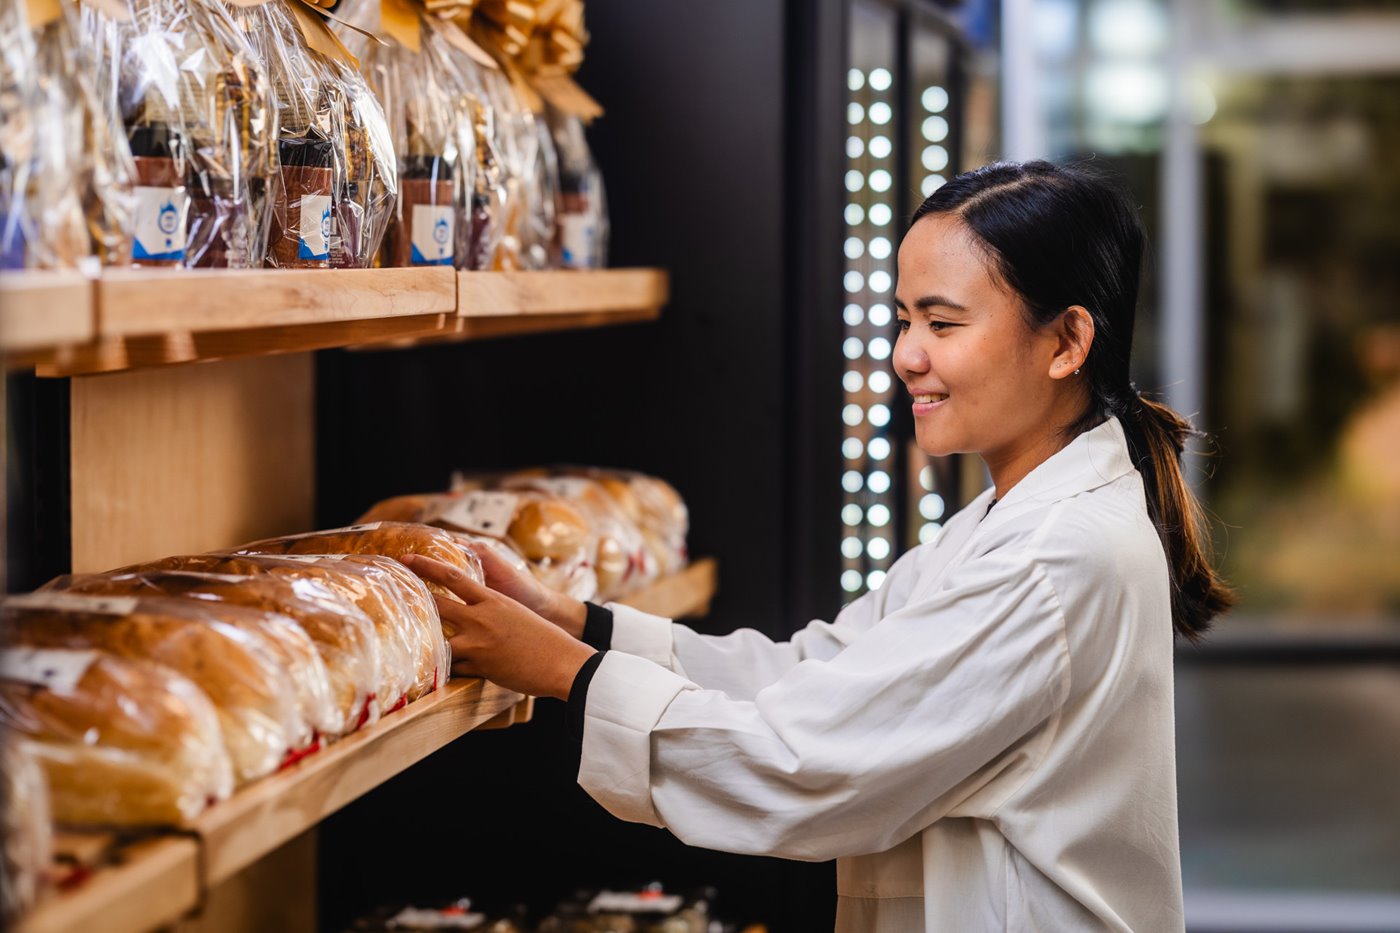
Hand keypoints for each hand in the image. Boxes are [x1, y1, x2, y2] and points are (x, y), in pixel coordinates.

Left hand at [399, 555, 595, 699]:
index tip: (407, 560)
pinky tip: (431, 673)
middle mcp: (482, 618)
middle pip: (437, 604)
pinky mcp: (481, 667)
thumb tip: (476, 612)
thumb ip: (492, 611)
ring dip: (423, 640)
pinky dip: (443, 670)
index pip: (453, 577)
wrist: (563, 661)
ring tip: (403, 640)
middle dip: (413, 599)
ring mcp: (479, 643)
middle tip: (391, 595)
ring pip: (438, 639)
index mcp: (493, 600)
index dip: (427, 566)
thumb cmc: (545, 638)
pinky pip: (453, 668)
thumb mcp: (516, 614)